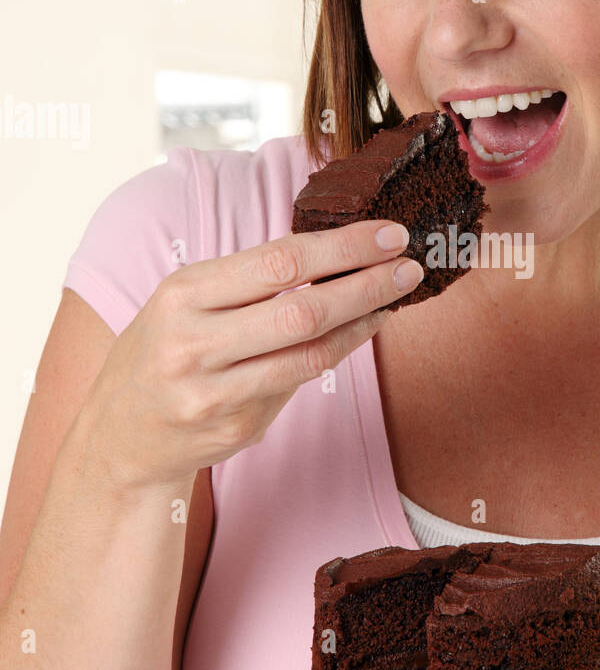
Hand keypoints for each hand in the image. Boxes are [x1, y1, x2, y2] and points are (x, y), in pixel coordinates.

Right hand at [79, 219, 423, 490]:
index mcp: (183, 295)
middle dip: (367, 283)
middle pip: (302, 309)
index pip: (278, 262)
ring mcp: (214, 393)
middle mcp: (194, 343)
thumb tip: (337, 253)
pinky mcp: (236, 429)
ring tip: (395, 296)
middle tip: (410, 265)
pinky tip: (360, 331)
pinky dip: (337, 353)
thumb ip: (249, 282)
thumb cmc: (164, 350)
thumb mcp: (186, 301)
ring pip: (310, 353)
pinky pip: (299, 385)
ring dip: (363, 321)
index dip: (342, 247)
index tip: (387, 233)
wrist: (119, 435)